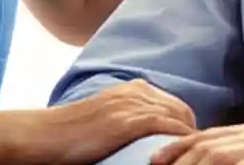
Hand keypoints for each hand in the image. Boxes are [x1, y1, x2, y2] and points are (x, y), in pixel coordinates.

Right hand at [37, 80, 197, 163]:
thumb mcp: (106, 118)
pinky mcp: (128, 120)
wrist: (45, 135)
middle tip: (197, 153)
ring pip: (179, 117)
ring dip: (190, 138)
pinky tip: (183, 153)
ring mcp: (132, 104)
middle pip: (182, 110)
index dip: (186, 125)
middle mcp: (136, 91)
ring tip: (194, 156)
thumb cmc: (71, 133)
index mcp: (132, 88)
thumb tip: (147, 137)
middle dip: (193, 131)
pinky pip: (167, 127)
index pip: (175, 104)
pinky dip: (180, 140)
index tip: (191, 145)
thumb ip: (128, 119)